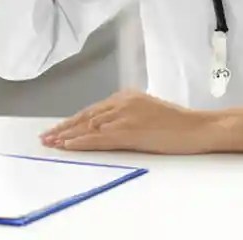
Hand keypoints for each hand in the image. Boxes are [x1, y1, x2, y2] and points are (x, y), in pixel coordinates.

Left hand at [39, 90, 242, 155]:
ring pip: (89, 127)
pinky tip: (69, 145)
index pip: (92, 110)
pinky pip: (100, 138)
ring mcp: (126, 116)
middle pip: (86, 117)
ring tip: (51, 143)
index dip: (72, 121)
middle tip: (45, 137)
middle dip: (64, 128)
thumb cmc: (176, 124)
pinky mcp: (130, 130)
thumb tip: (104, 128)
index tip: (57, 129)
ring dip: (68, 135)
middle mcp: (122, 102)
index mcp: (126, 96)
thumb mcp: (147, 112)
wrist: (197, 128)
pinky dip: (82, 142)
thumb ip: (125, 115)